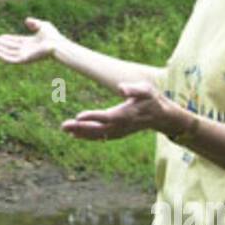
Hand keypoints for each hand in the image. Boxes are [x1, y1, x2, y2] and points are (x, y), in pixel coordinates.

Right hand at [0, 17, 62, 64]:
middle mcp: (26, 50)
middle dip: (0, 45)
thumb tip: (26, 20)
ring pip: (9, 53)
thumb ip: (33, 23)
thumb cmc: (53, 36)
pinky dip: (4, 57)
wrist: (57, 44)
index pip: (15, 41)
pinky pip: (12, 60)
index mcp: (29, 42)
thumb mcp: (42, 25)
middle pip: (10, 47)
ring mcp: (25, 55)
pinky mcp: (25, 59)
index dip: (6, 39)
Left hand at [60, 81, 180, 140]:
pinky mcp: (117, 134)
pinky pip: (100, 137)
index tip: (78, 116)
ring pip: (97, 135)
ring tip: (65, 129)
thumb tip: (121, 88)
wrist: (161, 117)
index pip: (107, 117)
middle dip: (80, 127)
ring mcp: (119, 132)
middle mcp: (121, 126)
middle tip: (63, 125)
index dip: (92, 117)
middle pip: (98, 129)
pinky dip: (87, 137)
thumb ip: (135, 89)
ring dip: (80, 133)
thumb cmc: (152, 100)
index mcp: (127, 114)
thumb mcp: (147, 90)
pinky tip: (75, 135)